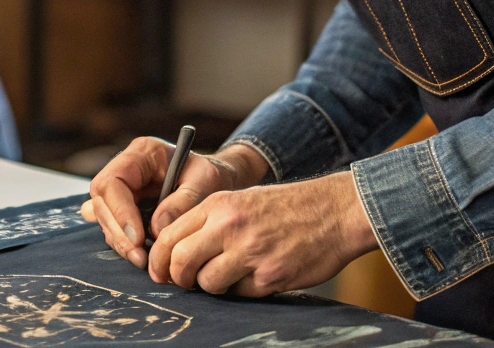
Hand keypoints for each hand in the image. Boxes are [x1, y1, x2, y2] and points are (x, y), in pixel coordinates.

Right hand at [81, 139, 268, 268]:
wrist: (216, 182)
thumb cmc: (211, 176)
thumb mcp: (205, 182)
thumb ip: (183, 202)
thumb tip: (157, 228)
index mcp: (142, 153)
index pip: (113, 182)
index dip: (120, 211)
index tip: (138, 238)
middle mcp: (126, 169)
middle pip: (103, 202)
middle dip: (119, 233)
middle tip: (140, 258)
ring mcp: (122, 189)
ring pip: (106, 218)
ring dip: (121, 243)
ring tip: (144, 261)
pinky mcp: (124, 208)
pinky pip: (115, 227)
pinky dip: (126, 244)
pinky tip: (141, 256)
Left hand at [148, 171, 378, 295]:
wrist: (335, 211)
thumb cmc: (287, 207)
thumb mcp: (242, 200)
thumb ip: (209, 221)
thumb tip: (175, 251)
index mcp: (219, 204)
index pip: (169, 236)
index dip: (158, 260)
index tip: (160, 273)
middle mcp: (230, 226)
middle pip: (180, 262)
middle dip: (177, 279)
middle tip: (186, 282)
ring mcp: (250, 252)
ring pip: (207, 284)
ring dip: (213, 286)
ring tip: (230, 276)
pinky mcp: (270, 276)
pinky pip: (239, 294)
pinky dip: (243, 290)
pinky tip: (258, 275)